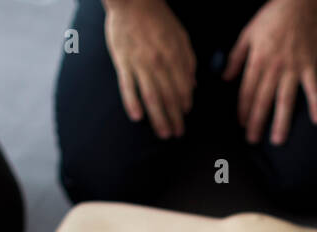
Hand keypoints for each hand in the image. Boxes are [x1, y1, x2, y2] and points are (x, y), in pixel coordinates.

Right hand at [105, 0, 194, 138]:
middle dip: (175, 119)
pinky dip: (132, 103)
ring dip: (159, 118)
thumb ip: (188, 61)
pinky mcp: (123, 62)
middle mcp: (159, 63)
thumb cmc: (157, 18)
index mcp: (175, 56)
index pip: (183, 87)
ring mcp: (140, 64)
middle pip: (169, 97)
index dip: (186, 104)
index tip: (185, 116)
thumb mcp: (180, 36)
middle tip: (177, 134)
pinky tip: (137, 117)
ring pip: (152, 97)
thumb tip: (193, 85)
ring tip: (163, 133)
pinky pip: (128, 86)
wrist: (132, 1)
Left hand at [224, 0, 316, 144]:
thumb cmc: (272, 17)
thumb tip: (225, 78)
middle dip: (256, 121)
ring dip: (281, 121)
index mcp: (257, 60)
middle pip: (263, 99)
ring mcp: (293, 68)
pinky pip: (314, 88)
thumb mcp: (247, 34)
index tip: (240, 124)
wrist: (299, 4)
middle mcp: (274, 67)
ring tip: (277, 140)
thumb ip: (236, 57)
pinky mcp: (310, 66)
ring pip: (285, 99)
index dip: (242, 109)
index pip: (247, 90)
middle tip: (252, 140)